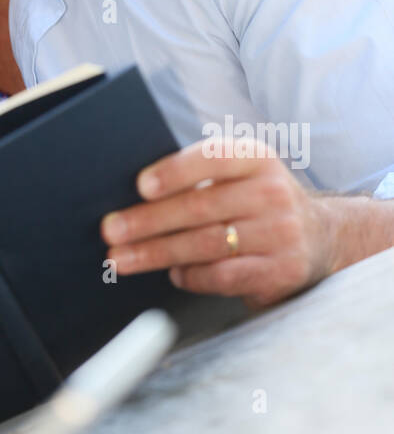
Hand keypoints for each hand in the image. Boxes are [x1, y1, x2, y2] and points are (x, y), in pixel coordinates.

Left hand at [101, 137, 336, 309]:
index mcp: (256, 158)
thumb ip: (200, 178)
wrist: (322, 236)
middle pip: (200, 207)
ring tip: (123, 258)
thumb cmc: (258, 202)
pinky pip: (225, 275)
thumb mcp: (241, 175)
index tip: (140, 186)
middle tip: (111, 231)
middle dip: (148, 221)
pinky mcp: (283, 270)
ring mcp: (282, 232)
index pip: (212, 158)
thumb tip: (134, 195)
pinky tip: (174, 273)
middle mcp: (272, 191)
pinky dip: (192, 276)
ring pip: (207, 244)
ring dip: (157, 253)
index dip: (175, 171)